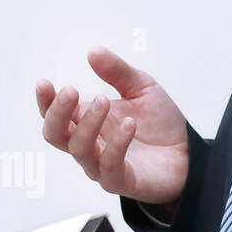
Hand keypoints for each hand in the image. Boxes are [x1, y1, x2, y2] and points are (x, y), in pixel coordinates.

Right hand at [36, 47, 189, 206]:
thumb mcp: (141, 87)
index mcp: (86, 121)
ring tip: (105, 100)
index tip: (44, 83)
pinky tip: (129, 123)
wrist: (187, 154)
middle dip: (57, 112)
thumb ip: (117, 71)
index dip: (45, 100)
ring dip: (88, 123)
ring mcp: (101, 165)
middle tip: (71, 91)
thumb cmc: (159, 124)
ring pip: (79, 149)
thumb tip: (93, 51)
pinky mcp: (121, 180)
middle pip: (54, 135)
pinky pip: (109, 165)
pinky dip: (117, 143)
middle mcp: (89, 144)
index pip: (54, 114)